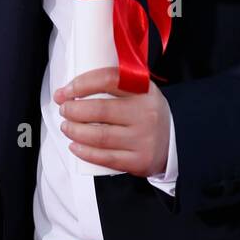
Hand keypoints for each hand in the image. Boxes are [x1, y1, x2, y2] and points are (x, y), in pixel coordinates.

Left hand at [53, 67, 169, 176]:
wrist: (175, 141)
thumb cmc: (147, 113)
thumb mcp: (140, 91)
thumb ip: (115, 84)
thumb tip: (74, 86)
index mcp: (144, 90)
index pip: (108, 79)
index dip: (81, 84)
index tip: (65, 91)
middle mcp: (146, 113)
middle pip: (100, 110)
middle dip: (73, 110)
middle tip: (64, 110)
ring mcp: (143, 138)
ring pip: (100, 136)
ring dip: (75, 131)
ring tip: (66, 127)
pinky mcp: (139, 160)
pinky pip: (106, 158)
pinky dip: (85, 152)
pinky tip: (74, 146)